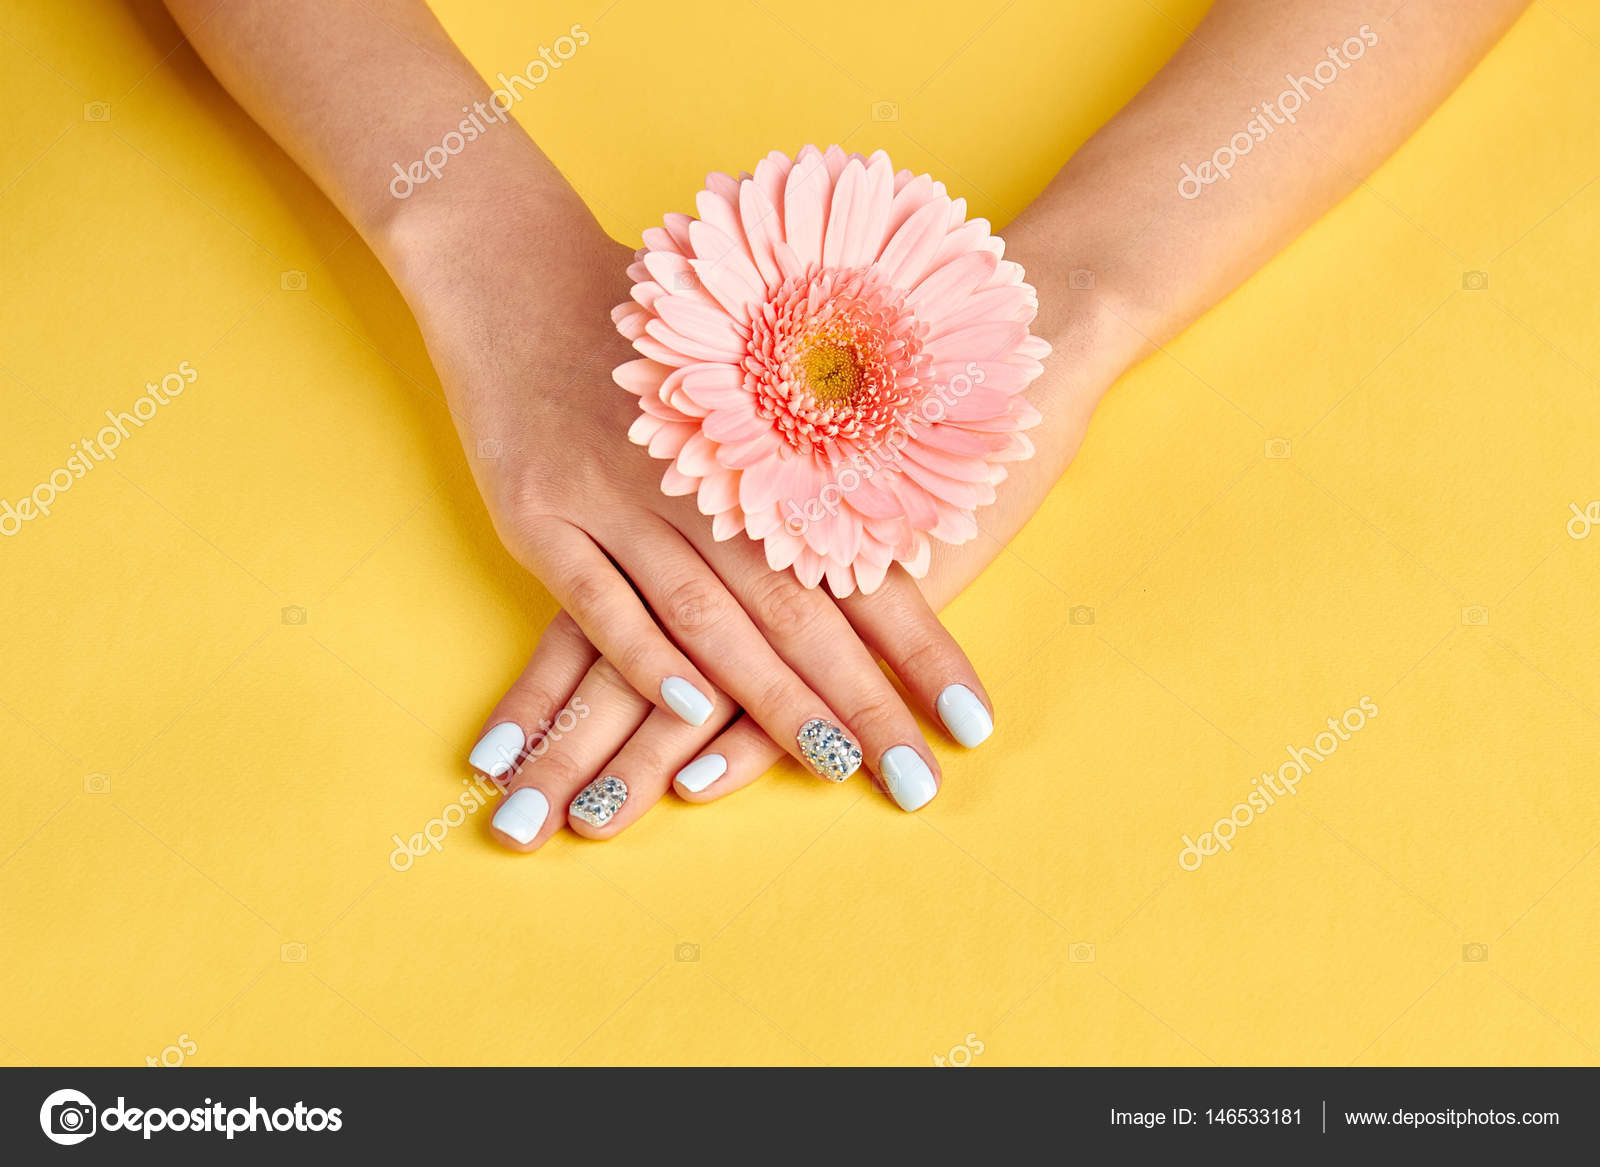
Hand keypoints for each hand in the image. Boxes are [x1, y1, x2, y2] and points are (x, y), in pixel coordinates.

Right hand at [387, 192, 988, 835]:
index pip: (864, 564)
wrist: (516, 266)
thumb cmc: (655, 321)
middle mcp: (703, 475)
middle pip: (799, 609)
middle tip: (917, 784)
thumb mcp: (749, 367)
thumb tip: (907, 529)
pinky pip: (598, 598)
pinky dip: (644, 654)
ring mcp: (618, 496)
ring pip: (709, 613)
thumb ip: (814, 450)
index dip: (921, 647)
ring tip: (831, 766)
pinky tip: (687, 708)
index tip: (971, 723)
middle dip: (863, 702)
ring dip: (769, 696)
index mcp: (766, 445)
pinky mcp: (541, 514)